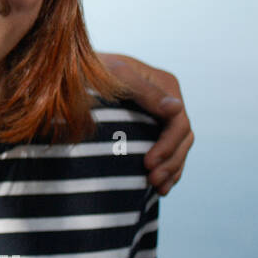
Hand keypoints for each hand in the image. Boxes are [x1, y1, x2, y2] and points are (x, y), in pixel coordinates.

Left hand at [99, 53, 192, 195]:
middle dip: (171, 162)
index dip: (168, 146)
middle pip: (183, 138)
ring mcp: (160, 114)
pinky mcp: (150, 126)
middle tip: (152, 181)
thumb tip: (176, 109)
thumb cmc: (93, 69)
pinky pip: (167, 151)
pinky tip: (158, 186)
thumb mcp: (118, 77)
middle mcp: (168, 99)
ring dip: (172, 169)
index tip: (147, 164)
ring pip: (179, 147)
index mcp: (167, 85)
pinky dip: (166, 168)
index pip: (179, 123)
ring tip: (158, 188)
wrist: (74, 69)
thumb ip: (146, 93)